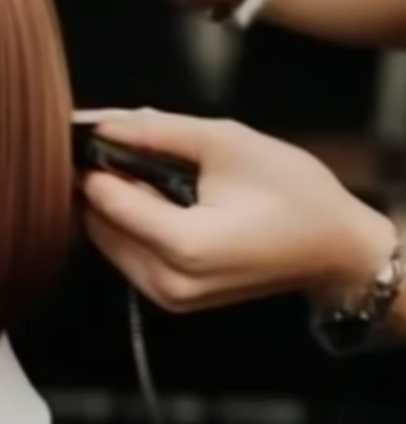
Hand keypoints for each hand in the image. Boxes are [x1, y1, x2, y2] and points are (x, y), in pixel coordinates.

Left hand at [79, 109, 398, 312]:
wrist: (335, 249)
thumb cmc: (293, 191)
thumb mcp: (228, 143)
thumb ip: (158, 133)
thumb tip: (102, 124)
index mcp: (183, 245)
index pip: (106, 200)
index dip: (92, 161)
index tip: (87, 131)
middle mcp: (165, 281)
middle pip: (98, 222)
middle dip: (99, 181)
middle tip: (115, 143)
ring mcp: (166, 297)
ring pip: (106, 240)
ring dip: (112, 204)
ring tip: (138, 166)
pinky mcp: (169, 300)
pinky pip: (126, 255)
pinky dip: (128, 224)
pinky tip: (151, 196)